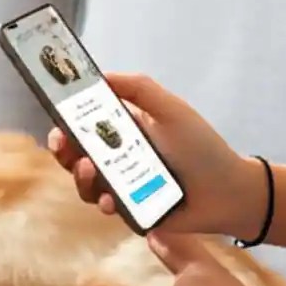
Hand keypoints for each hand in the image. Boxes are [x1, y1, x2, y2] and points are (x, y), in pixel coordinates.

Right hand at [47, 72, 265, 236]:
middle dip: (63, 151)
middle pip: (76, 155)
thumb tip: (101, 75)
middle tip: (62, 146)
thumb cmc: (203, 147)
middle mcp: (119, 157)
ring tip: (91, 169)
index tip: (56, 121)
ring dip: (80, 176)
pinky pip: (107, 206)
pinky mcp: (131, 210)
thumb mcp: (171, 109)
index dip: (65, 122)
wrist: (229, 192)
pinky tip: (111, 200)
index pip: (85, 124)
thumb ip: (138, 88)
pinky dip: (104, 202)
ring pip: (85, 183)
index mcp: (125, 129)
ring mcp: (123, 186)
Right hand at [125, 233, 285, 285]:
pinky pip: (218, 285)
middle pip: (190, 250)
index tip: (148, 230)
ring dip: (191, 270)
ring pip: (206, 268)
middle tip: (158, 246)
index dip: (158, 237)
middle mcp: (212, 273)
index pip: (170, 245)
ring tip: (174, 279)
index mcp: (190, 277)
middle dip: (175, 248)